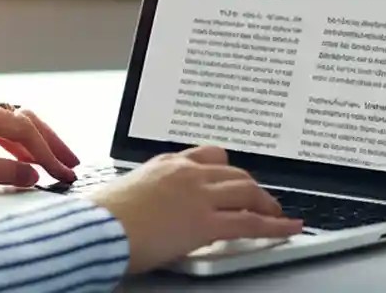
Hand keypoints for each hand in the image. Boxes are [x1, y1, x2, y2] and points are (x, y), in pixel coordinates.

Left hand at [0, 99, 79, 187]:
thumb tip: (30, 175)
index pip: (25, 129)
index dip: (48, 152)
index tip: (63, 173)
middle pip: (23, 121)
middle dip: (49, 143)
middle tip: (70, 164)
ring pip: (9, 126)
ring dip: (33, 144)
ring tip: (51, 162)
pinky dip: (12, 146)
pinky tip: (17, 159)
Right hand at [88, 146, 302, 273]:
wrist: (97, 228)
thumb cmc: (103, 216)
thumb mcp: (131, 191)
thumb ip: (154, 192)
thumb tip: (160, 207)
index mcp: (167, 163)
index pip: (209, 156)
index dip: (228, 169)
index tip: (235, 178)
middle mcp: (187, 173)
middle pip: (234, 172)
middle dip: (251, 186)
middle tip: (262, 199)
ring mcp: (199, 196)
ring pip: (247, 191)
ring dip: (266, 202)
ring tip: (277, 213)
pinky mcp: (206, 222)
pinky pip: (250, 222)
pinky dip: (275, 225)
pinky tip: (288, 227)